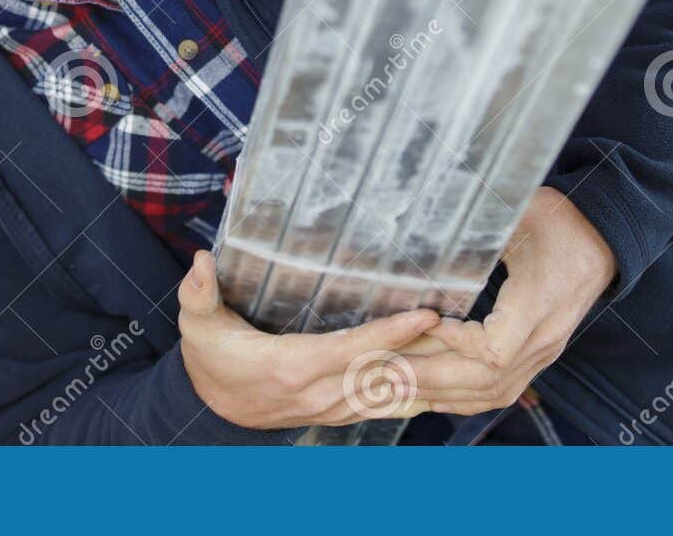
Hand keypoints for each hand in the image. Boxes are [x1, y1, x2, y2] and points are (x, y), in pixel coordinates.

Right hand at [177, 251, 507, 429]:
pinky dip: (423, 395)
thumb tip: (201, 260)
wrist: (212, 410)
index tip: (429, 315)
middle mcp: (321, 392)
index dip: (393, 333)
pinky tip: (453, 384)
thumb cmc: (211, 360)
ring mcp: (335, 407)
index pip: (353, 350)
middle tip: (475, 328)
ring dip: (434, 374)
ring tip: (475, 349)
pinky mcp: (342, 411)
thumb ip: (199, 293)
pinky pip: (391, 407)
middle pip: (386, 373)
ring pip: (395, 393)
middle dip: (433, 353)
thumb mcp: (198, 326)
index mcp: (294, 366)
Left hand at [422, 186, 616, 411]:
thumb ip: (477, 228)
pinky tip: (439, 396)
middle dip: (435, 378)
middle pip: (488, 379)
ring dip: (448, 392)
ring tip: (404, 385)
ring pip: (496, 390)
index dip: (454, 344)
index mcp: (538, 302)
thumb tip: (427, 226)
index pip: (493, 350)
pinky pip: (505, 388)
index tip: (426, 323)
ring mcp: (545, 349)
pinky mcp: (541, 353)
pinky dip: (470, 397)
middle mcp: (544, 335)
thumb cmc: (560, 221)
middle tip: (390, 370)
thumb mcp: (519, 213)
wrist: (601, 238)